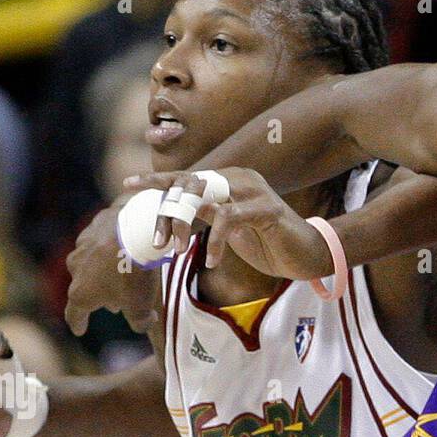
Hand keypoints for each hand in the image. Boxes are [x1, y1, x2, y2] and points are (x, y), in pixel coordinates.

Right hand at [65, 204, 159, 336]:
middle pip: (83, 288)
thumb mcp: (141, 307)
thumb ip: (140, 322)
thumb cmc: (135, 275)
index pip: (74, 315)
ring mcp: (82, 245)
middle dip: (98, 297)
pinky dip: (108, 249)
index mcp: (81, 294)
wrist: (136, 232)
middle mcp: (75, 269)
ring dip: (102, 271)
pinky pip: (99, 242)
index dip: (78, 324)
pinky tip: (122, 251)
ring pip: (89, 263)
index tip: (79, 330)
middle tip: (115, 304)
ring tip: (120, 275)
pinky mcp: (93, 226)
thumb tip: (143, 323)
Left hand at [124, 168, 333, 278]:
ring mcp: (254, 190)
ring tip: (177, 250)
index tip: (128, 184)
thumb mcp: (228, 229)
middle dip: (168, 213)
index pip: (186, 177)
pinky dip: (215, 240)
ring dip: (184, 225)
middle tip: (158, 242)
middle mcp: (238, 177)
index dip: (157, 180)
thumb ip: (205, 218)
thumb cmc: (268, 244)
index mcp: (228, 180)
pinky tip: (212, 260)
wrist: (308, 255)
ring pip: (204, 198)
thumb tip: (173, 219)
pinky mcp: (266, 209)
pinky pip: (229, 218)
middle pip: (189, 185)